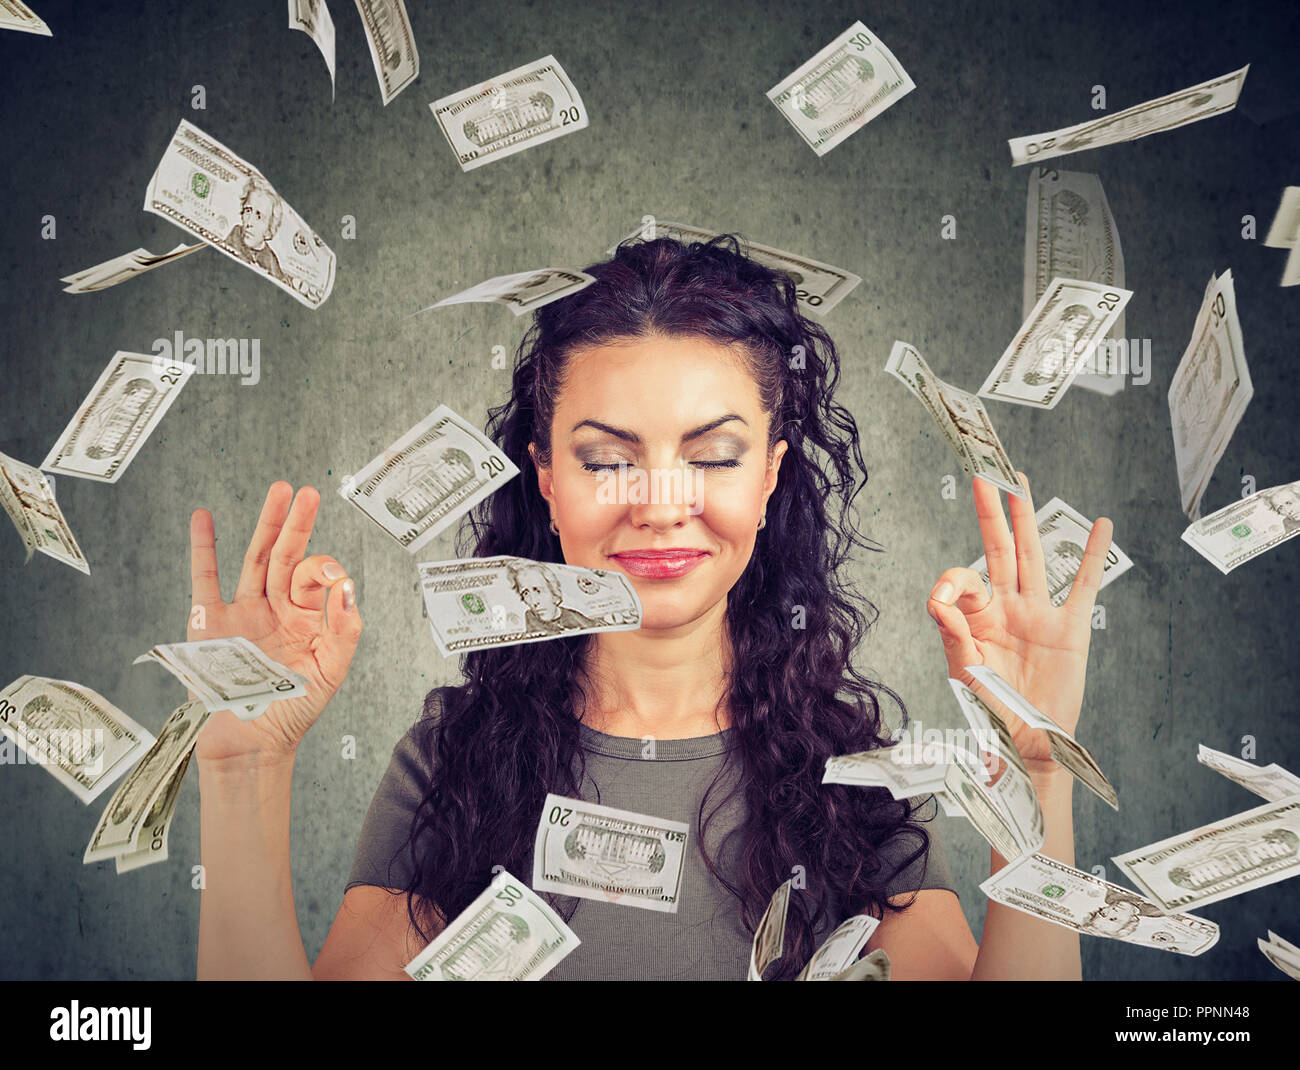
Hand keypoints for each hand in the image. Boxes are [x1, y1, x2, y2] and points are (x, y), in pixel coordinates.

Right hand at [188, 482, 362, 764]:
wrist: (251, 743)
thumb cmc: (293, 710)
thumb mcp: (330, 671)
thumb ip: (343, 629)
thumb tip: (347, 587)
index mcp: (308, 618)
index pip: (316, 579)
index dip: (323, 570)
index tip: (331, 575)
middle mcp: (277, 609)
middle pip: (288, 557)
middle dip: (297, 524)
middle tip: (307, 492)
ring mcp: (244, 612)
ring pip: (255, 559)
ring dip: (266, 525)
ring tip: (278, 491)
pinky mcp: (210, 623)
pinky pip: (205, 579)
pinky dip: (203, 548)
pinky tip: (204, 517)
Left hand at [925, 474, 1112, 774]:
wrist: (1029, 746)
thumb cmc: (992, 714)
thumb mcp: (965, 676)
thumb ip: (952, 637)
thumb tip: (940, 601)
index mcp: (975, 618)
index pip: (961, 579)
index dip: (950, 582)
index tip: (943, 600)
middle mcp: (1006, 608)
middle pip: (998, 548)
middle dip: (991, 511)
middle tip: (985, 470)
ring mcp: (1039, 614)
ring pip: (1033, 555)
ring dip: (1027, 517)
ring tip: (1020, 480)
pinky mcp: (1071, 628)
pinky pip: (1084, 585)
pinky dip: (1092, 556)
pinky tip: (1100, 526)